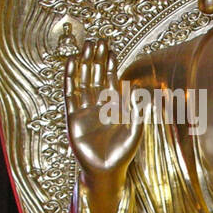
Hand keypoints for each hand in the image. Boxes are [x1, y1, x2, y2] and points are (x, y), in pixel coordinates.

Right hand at [64, 39, 144, 212]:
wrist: (106, 172)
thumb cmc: (122, 155)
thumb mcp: (135, 132)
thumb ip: (138, 114)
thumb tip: (142, 95)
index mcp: (114, 107)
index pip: (111, 81)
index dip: (110, 65)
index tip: (111, 49)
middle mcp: (98, 106)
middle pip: (96, 77)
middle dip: (97, 59)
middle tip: (97, 41)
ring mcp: (85, 111)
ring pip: (83, 82)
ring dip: (83, 65)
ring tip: (84, 47)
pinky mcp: (73, 118)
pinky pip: (70, 95)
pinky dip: (70, 80)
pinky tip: (70, 66)